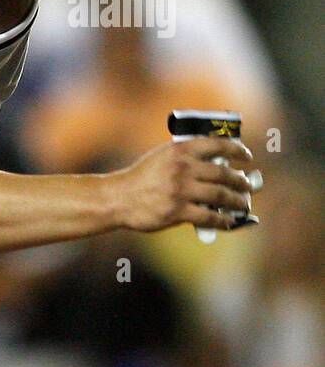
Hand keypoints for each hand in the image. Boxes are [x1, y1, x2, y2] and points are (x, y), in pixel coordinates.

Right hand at [111, 138, 260, 232]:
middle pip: (224, 174)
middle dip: (241, 181)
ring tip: (243, 204)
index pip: (219, 145)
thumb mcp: (162, 157)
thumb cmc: (141, 178)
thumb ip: (186, 157)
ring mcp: (181, 190)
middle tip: (247, 186)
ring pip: (222, 196)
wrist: (118, 199)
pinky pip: (210, 216)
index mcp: (180, 150)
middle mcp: (183, 168)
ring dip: (238, 201)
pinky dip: (223, 219)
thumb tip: (218, 164)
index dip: (238, 150)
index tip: (246, 157)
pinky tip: (228, 220)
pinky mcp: (177, 211)